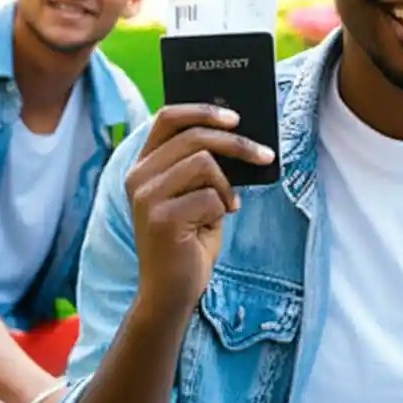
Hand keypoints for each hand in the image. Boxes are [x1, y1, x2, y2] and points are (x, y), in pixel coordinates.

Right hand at [124, 104, 276, 314]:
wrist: (172, 291)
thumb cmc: (188, 240)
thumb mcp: (195, 194)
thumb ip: (203, 165)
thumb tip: (238, 135)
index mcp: (143, 165)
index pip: (167, 118)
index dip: (203, 110)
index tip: (236, 117)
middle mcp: (137, 177)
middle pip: (194, 137)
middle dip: (237, 143)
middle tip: (265, 155)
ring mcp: (146, 197)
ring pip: (204, 163)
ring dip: (226, 186)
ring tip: (225, 206)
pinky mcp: (161, 219)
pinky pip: (210, 196)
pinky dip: (222, 209)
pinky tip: (212, 225)